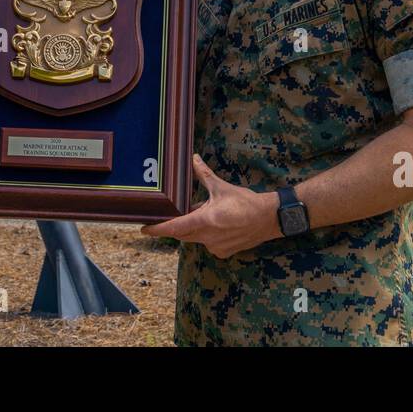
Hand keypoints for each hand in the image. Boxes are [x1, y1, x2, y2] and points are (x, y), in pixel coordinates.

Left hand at [140, 154, 279, 257]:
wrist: (269, 219)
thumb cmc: (245, 202)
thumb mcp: (221, 187)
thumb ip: (203, 174)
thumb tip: (193, 158)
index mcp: (205, 221)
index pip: (174, 228)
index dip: (157, 229)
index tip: (144, 229)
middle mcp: (208, 237)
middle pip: (182, 234)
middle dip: (173, 226)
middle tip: (163, 218)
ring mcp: (215, 247)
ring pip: (194, 238)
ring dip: (192, 228)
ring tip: (198, 214)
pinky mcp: (223, 252)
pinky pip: (207, 243)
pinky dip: (205, 234)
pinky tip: (215, 225)